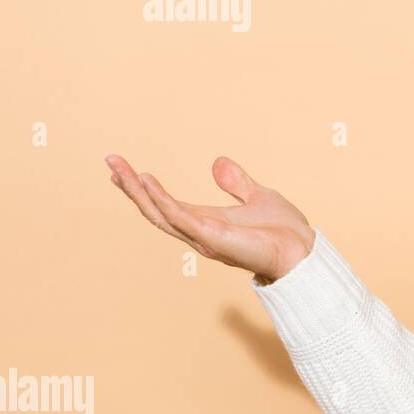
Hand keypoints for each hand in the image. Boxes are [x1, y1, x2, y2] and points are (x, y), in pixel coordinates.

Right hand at [105, 154, 316, 283]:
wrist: (302, 251)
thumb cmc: (284, 233)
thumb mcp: (257, 197)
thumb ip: (237, 183)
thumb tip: (218, 162)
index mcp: (207, 222)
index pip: (166, 205)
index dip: (145, 188)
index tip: (125, 169)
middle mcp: (199, 232)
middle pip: (155, 210)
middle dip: (132, 188)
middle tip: (111, 162)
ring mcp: (203, 236)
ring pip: (160, 214)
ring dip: (138, 192)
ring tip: (119, 169)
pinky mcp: (213, 238)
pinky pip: (181, 218)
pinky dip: (163, 201)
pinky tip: (148, 182)